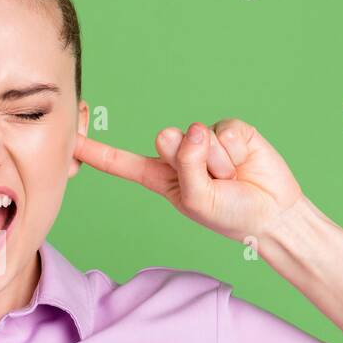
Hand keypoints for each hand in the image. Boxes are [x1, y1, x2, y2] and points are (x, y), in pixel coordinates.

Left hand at [73, 119, 303, 242]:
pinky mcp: (230, 131)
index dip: (96, 151)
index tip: (70, 140)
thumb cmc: (229, 214)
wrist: (272, 214)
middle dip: (190, 160)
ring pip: (199, 136)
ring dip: (218, 162)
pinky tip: (243, 162)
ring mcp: (204, 140)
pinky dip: (235, 151)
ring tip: (230, 177)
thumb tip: (193, 128)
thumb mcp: (196, 200)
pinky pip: (225, 131)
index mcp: (160, 177)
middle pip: (166, 140)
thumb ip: (186, 168)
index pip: (121, 162)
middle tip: (211, 181)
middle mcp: (179, 155)